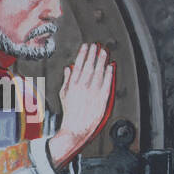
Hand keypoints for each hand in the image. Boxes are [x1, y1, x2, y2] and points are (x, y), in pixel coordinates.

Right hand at [48, 43, 115, 168]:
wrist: (76, 128)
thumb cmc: (70, 113)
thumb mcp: (64, 95)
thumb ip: (66, 80)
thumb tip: (68, 69)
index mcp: (72, 85)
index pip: (78, 65)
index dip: (83, 54)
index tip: (86, 46)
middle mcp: (83, 87)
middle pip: (89, 66)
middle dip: (93, 54)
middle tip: (97, 46)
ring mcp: (93, 93)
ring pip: (98, 73)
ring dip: (102, 61)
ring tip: (104, 52)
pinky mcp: (101, 99)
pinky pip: (106, 84)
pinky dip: (108, 74)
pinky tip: (110, 67)